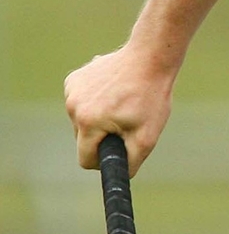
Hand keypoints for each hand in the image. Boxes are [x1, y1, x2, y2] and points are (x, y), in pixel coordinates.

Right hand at [64, 46, 176, 173]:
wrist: (150, 58)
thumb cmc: (151, 97)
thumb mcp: (148, 136)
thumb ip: (131, 161)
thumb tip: (120, 175)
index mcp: (87, 122)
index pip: (85, 158)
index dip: (104, 160)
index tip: (119, 151)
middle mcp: (73, 107)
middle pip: (84, 139)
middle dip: (104, 137)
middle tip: (127, 122)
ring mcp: (71, 91)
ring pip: (83, 120)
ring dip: (100, 119)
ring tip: (123, 104)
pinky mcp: (73, 79)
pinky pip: (82, 102)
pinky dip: (96, 101)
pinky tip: (114, 90)